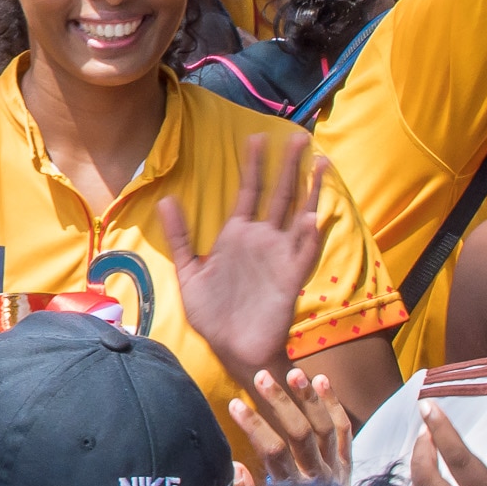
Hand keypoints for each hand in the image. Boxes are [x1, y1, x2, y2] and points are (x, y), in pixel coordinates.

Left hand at [160, 134, 325, 393]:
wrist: (231, 348)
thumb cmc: (213, 313)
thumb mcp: (189, 272)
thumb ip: (179, 236)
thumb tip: (165, 199)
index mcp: (237, 235)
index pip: (249, 191)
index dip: (253, 165)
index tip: (256, 137)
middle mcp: (262, 240)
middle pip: (279, 194)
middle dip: (289, 166)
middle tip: (298, 137)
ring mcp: (279, 256)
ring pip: (299, 215)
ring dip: (311, 190)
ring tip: (321, 163)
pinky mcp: (290, 278)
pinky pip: (303, 252)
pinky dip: (310, 235)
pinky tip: (315, 215)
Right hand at [231, 368, 353, 485]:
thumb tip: (235, 465)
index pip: (273, 452)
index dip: (254, 426)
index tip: (235, 404)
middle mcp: (318, 477)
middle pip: (300, 434)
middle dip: (280, 404)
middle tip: (261, 377)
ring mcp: (337, 469)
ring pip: (325, 428)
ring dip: (309, 399)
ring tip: (293, 373)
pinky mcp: (349, 464)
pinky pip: (345, 431)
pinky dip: (335, 405)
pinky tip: (322, 380)